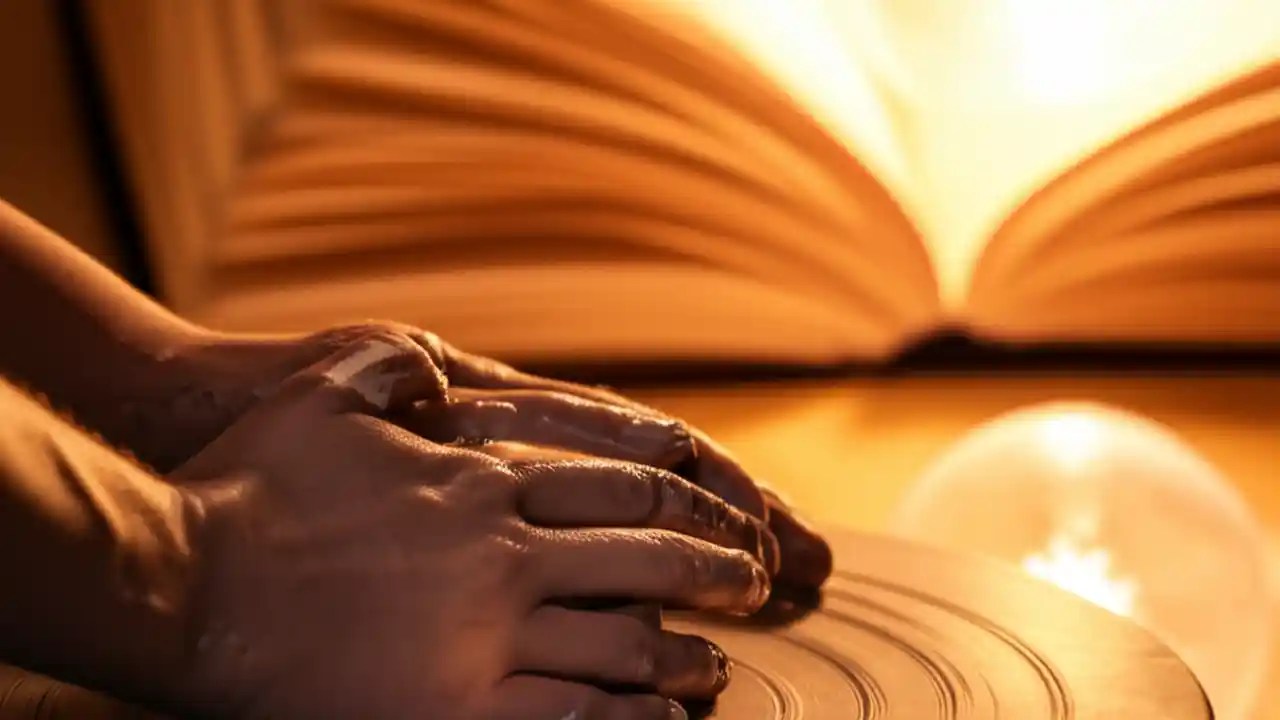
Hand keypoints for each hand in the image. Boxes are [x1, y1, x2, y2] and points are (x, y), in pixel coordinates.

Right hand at [171, 333, 771, 719]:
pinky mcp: (452, 708)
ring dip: (682, 651)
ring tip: (718, 663)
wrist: (182, 580)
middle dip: (715, 568)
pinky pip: (571, 717)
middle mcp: (500, 549)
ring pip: (622, 642)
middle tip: (758, 581)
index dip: (694, 498)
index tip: (736, 514)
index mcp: (483, 475)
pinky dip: (629, 718)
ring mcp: (483, 631)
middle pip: (646, 558)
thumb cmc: (250, 484)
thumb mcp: (326, 393)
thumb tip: (427, 363)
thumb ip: (393, 370)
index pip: (625, 480)